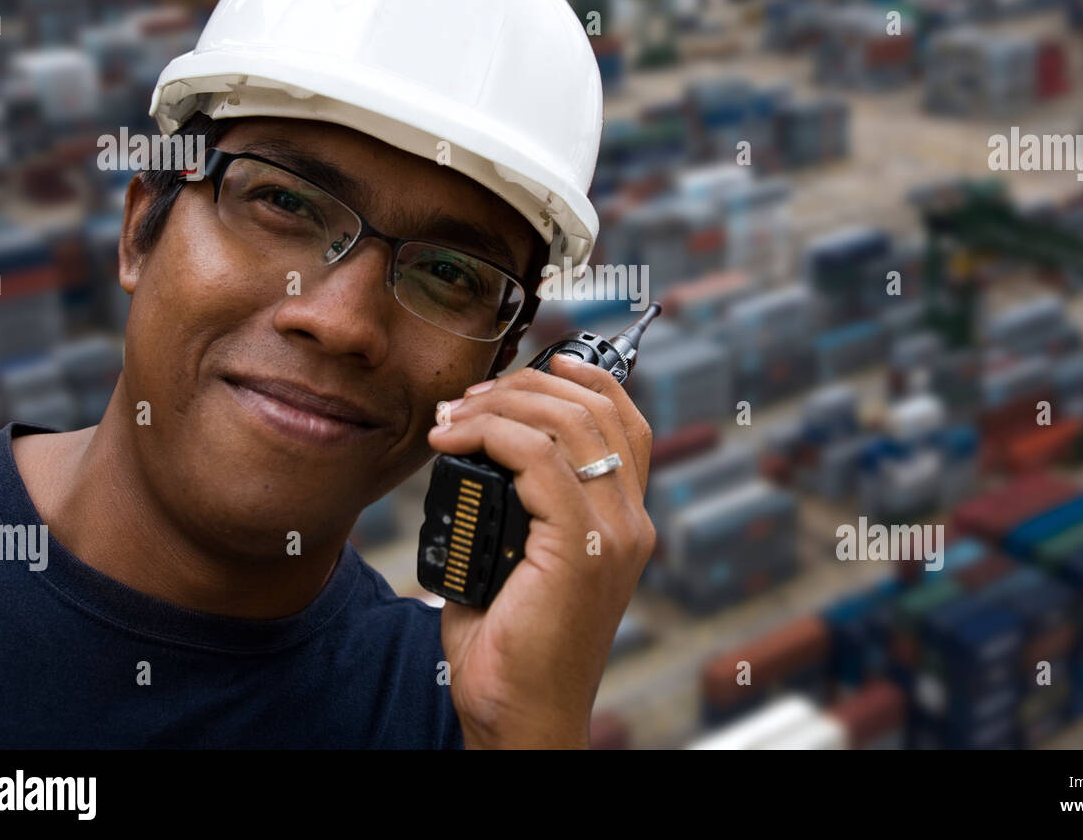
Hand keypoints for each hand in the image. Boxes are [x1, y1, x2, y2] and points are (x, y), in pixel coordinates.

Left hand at [426, 354, 654, 748]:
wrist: (519, 718)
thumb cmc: (511, 646)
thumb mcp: (521, 559)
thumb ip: (519, 505)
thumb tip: (476, 450)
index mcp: (625, 521)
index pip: (626, 421)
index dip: (587, 377)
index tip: (535, 364)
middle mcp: (631, 522)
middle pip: (596, 409)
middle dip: (527, 384)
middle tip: (470, 397)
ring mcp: (613, 535)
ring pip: (567, 424)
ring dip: (501, 405)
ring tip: (452, 417)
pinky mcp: (582, 550)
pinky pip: (538, 460)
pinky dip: (490, 436)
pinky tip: (451, 442)